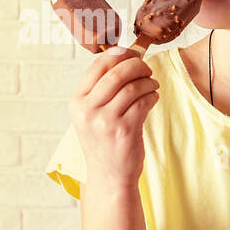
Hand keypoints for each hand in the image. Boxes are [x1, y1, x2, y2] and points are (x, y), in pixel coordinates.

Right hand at [68, 46, 159, 185]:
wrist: (109, 175)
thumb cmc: (104, 141)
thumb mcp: (91, 115)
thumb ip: (101, 88)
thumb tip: (122, 54)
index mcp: (77, 102)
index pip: (97, 66)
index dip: (118, 54)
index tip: (131, 53)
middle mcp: (88, 110)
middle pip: (117, 73)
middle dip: (137, 65)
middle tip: (147, 68)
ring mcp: (105, 121)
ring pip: (133, 86)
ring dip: (148, 82)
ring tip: (152, 85)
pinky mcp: (124, 130)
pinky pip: (144, 101)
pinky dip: (152, 95)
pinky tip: (153, 97)